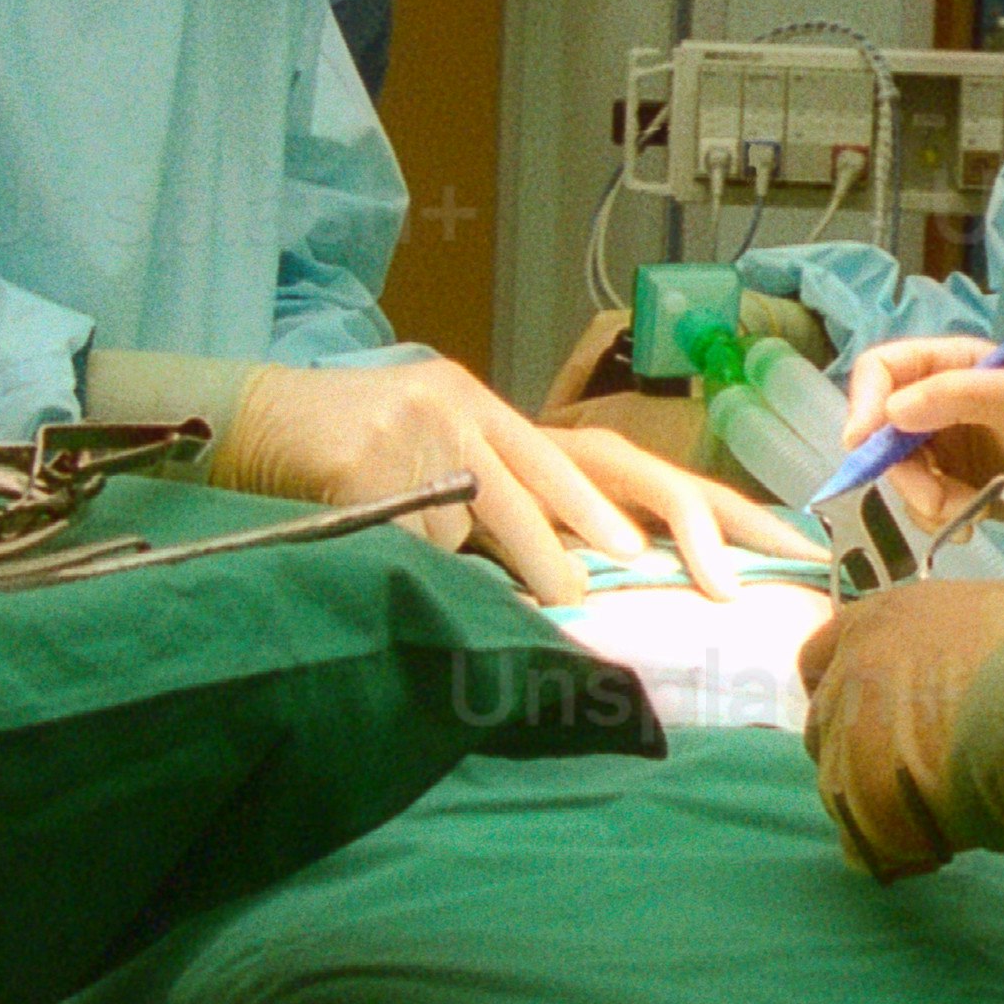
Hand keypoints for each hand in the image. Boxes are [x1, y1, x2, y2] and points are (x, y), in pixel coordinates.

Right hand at [215, 352, 803, 609]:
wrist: (232, 424)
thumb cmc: (338, 466)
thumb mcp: (429, 482)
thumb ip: (497, 520)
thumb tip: (581, 596)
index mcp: (495, 414)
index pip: (612, 458)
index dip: (696, 501)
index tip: (771, 545)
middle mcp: (470, 406)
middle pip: (583, 462)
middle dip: (659, 515)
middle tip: (709, 574)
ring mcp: (420, 425)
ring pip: (506, 498)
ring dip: (548, 554)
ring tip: (584, 596)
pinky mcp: (367, 457)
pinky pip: (417, 530)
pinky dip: (420, 562)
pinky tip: (396, 561)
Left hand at [793, 577, 1003, 877]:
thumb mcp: (996, 618)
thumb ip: (957, 645)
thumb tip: (976, 671)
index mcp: (881, 620)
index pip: (821, 657)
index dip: (845, 690)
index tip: (872, 716)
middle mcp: (852, 673)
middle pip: (824, 728)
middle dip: (857, 751)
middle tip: (914, 773)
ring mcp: (851, 739)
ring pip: (837, 790)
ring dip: (877, 805)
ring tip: (938, 814)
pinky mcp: (865, 804)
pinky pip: (861, 843)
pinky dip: (893, 851)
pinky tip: (939, 847)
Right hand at [841, 340, 1003, 544]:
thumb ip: (954, 396)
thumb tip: (890, 412)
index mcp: (953, 363)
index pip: (882, 369)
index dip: (865, 403)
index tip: (864, 445)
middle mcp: (941, 400)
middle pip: (882, 431)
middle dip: (903, 470)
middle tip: (937, 499)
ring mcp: (947, 446)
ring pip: (899, 473)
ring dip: (925, 499)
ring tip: (970, 512)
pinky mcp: (957, 485)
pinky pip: (922, 502)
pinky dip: (938, 516)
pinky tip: (974, 523)